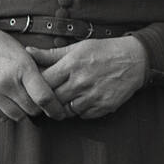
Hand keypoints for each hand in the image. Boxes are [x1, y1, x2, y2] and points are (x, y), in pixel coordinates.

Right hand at [0, 26, 66, 121]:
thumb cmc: (6, 50)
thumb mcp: (27, 56)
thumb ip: (40, 76)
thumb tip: (57, 97)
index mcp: (23, 68)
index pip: (43, 97)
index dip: (54, 108)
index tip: (59, 113)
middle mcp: (6, 82)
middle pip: (31, 109)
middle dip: (37, 108)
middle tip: (36, 101)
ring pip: (17, 116)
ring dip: (22, 111)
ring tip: (21, 100)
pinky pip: (0, 117)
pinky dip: (7, 113)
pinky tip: (7, 101)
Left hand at [23, 36, 147, 119]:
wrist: (135, 59)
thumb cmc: (104, 51)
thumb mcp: (77, 47)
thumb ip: (51, 54)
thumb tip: (28, 52)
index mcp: (71, 65)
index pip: (43, 83)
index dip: (37, 88)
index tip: (36, 88)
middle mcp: (81, 81)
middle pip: (53, 100)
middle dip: (48, 101)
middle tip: (48, 99)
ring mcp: (93, 95)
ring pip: (66, 111)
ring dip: (63, 108)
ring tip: (66, 100)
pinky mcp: (104, 106)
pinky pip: (83, 115)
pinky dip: (80, 111)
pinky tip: (82, 102)